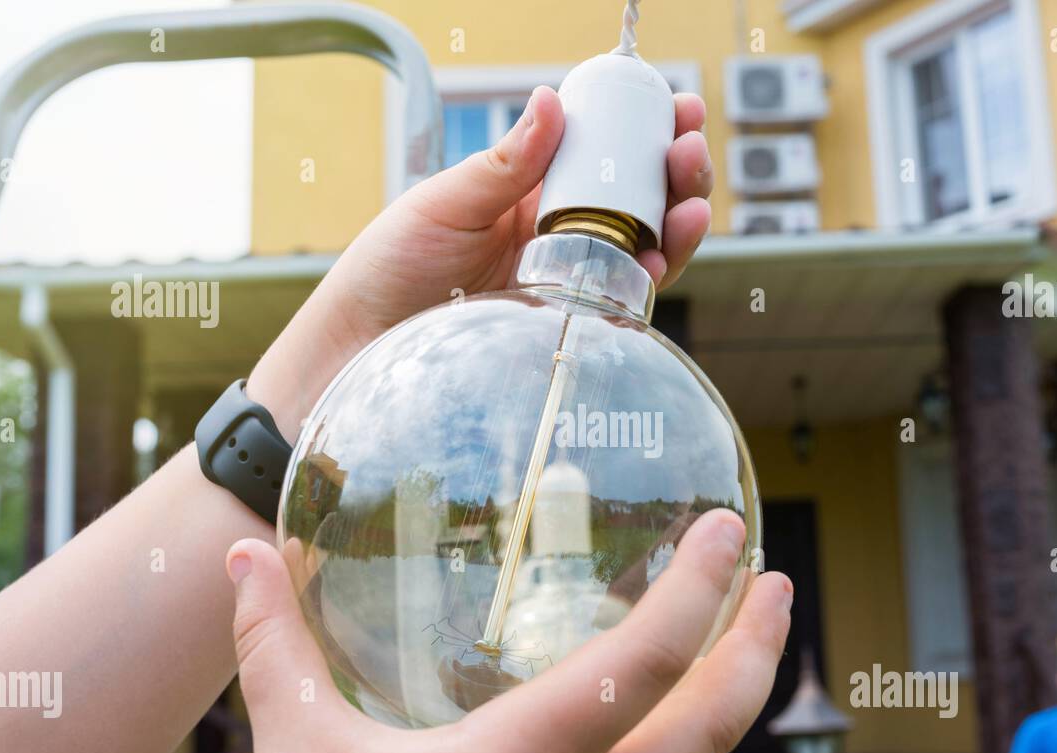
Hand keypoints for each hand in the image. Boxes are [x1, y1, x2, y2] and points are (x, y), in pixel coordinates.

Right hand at [226, 510, 789, 752]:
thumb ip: (273, 650)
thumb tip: (238, 558)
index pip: (644, 666)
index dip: (697, 591)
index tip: (727, 531)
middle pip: (710, 728)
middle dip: (759, 650)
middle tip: (780, 583)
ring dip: (725, 698)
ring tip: (736, 639)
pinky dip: (674, 745)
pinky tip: (650, 721)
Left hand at [249, 86, 713, 441]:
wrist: (363, 347)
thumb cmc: (389, 269)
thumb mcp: (444, 203)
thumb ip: (504, 163)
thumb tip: (551, 101)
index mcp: (529, 192)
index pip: (602, 153)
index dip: (643, 129)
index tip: (676, 106)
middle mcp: (558, 233)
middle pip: (637, 198)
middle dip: (675, 171)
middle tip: (688, 150)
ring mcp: (568, 281)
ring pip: (645, 247)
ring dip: (680, 220)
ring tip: (692, 201)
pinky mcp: (569, 326)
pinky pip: (625, 301)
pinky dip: (655, 276)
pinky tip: (664, 255)